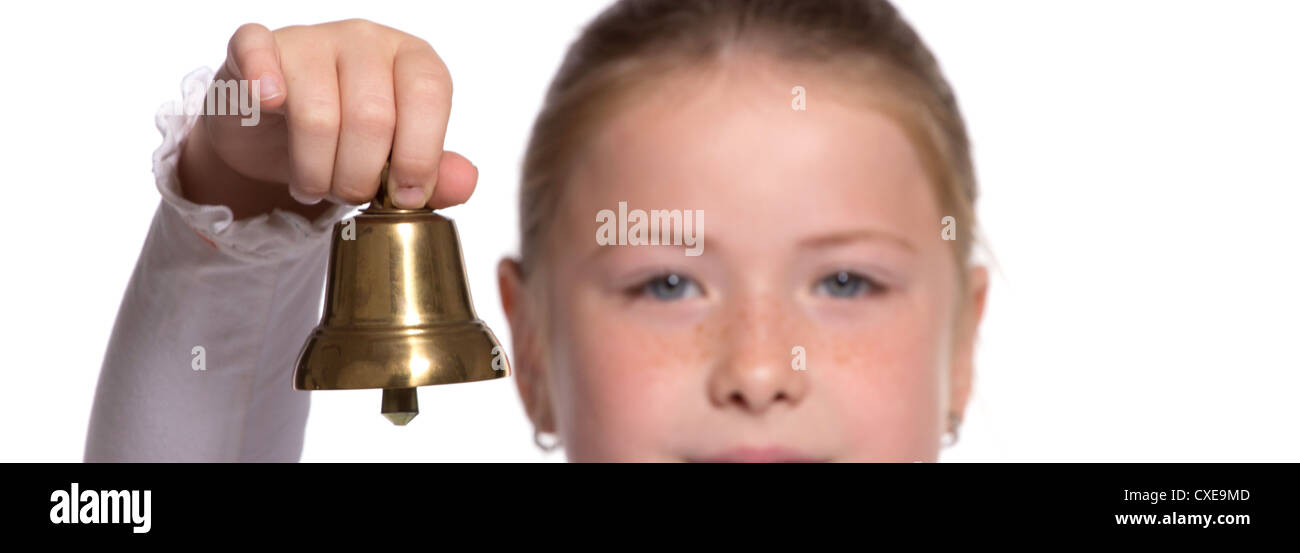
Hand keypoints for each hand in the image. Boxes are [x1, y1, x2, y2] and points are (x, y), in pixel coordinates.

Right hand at [178, 18, 476, 217]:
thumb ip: (436, 176)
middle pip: (372, 116)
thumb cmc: (348, 145)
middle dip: (359, 178)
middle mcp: (367, 40)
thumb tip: (466, 183)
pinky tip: (271, 106)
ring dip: (314, 172)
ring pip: (318, 116)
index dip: (419, 155)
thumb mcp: (397, 164)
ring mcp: (311, 38)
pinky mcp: (256, 46)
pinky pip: (256, 50)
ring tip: (313, 184)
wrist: (278, 137)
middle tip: (348, 196)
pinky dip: (263, 81)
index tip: (405, 197)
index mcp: (413, 60)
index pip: (429, 93)